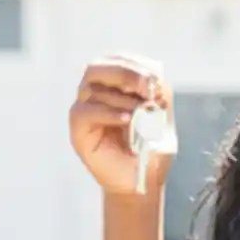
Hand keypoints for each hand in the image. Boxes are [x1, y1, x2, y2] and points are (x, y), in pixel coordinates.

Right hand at [69, 54, 173, 195]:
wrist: (142, 179)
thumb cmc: (151, 145)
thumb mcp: (161, 114)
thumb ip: (157, 92)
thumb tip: (153, 77)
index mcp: (115, 83)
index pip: (119, 60)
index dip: (138, 66)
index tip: (156, 81)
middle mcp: (95, 91)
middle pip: (98, 67)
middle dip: (125, 73)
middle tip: (147, 87)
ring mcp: (84, 109)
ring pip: (94, 89)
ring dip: (123, 99)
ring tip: (142, 113)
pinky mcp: (78, 128)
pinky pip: (86, 112)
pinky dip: (109, 113)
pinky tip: (127, 120)